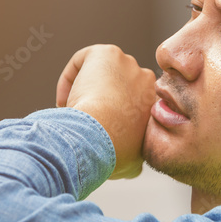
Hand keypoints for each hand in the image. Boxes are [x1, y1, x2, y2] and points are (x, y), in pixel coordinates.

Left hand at [56, 44, 155, 179]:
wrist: (103, 135)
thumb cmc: (116, 151)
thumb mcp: (135, 162)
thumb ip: (136, 158)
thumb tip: (133, 167)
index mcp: (156, 103)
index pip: (134, 103)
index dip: (114, 115)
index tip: (100, 130)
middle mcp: (147, 80)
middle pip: (118, 85)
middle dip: (102, 100)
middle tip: (85, 119)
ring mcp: (128, 64)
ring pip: (101, 72)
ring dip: (85, 89)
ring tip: (73, 112)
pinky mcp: (107, 53)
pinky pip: (84, 60)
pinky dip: (70, 78)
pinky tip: (64, 101)